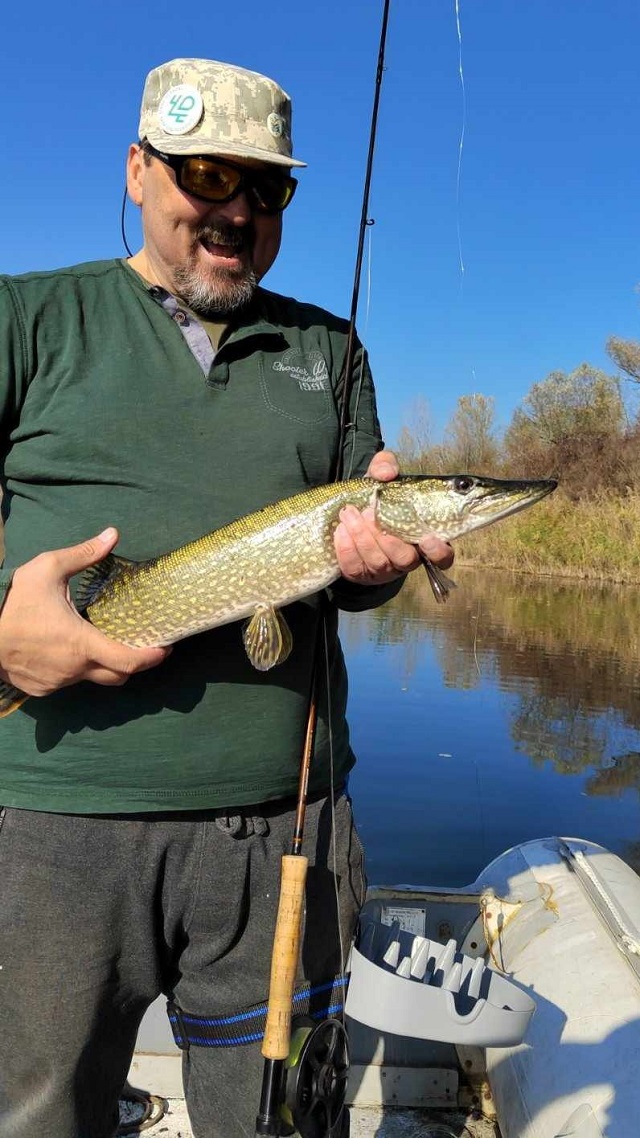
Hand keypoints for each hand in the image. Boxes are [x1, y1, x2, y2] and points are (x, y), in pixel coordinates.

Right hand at [0, 528, 170, 697]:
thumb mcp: (47, 569)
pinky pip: (68, 682)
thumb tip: (113, 534)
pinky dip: (76, 670)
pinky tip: (67, 651)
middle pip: (118, 676)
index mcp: (82, 643)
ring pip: (92, 679)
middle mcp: (75, 669)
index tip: (165, 648)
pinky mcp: (43, 689)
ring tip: (101, 642)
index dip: (153, 658)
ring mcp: (58, 683)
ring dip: (101, 665)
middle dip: (134, 663)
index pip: (129, 661)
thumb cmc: (13, 603)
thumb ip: (83, 554)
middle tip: (140, 645)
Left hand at [334, 450, 453, 585]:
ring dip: (362, 537)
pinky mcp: (362, 575)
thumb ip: (386, 466)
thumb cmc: (375, 497)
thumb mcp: (382, 478)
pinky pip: (355, 568)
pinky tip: (341, 529)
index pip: (443, 557)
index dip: (438, 552)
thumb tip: (386, 474)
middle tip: (369, 513)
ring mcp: (384, 570)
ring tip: (349, 513)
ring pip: (378, 563)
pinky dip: (346, 548)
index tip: (426, 538)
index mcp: (423, 538)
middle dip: (387, 538)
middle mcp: (407, 559)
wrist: (350, 511)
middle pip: (405, 559)